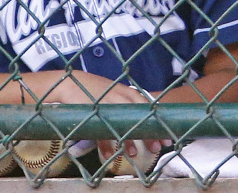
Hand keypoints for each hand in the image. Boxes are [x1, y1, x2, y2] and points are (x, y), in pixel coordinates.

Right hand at [47, 74, 170, 156]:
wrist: (70, 81)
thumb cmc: (96, 90)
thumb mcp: (114, 92)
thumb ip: (127, 103)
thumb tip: (144, 118)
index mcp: (126, 92)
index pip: (146, 106)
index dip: (157, 122)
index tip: (166, 136)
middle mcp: (118, 96)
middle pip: (138, 116)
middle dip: (148, 133)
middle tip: (158, 147)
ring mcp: (105, 104)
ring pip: (120, 123)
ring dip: (128, 140)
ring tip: (135, 154)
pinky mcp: (90, 112)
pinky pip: (100, 130)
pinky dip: (105, 144)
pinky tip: (110, 155)